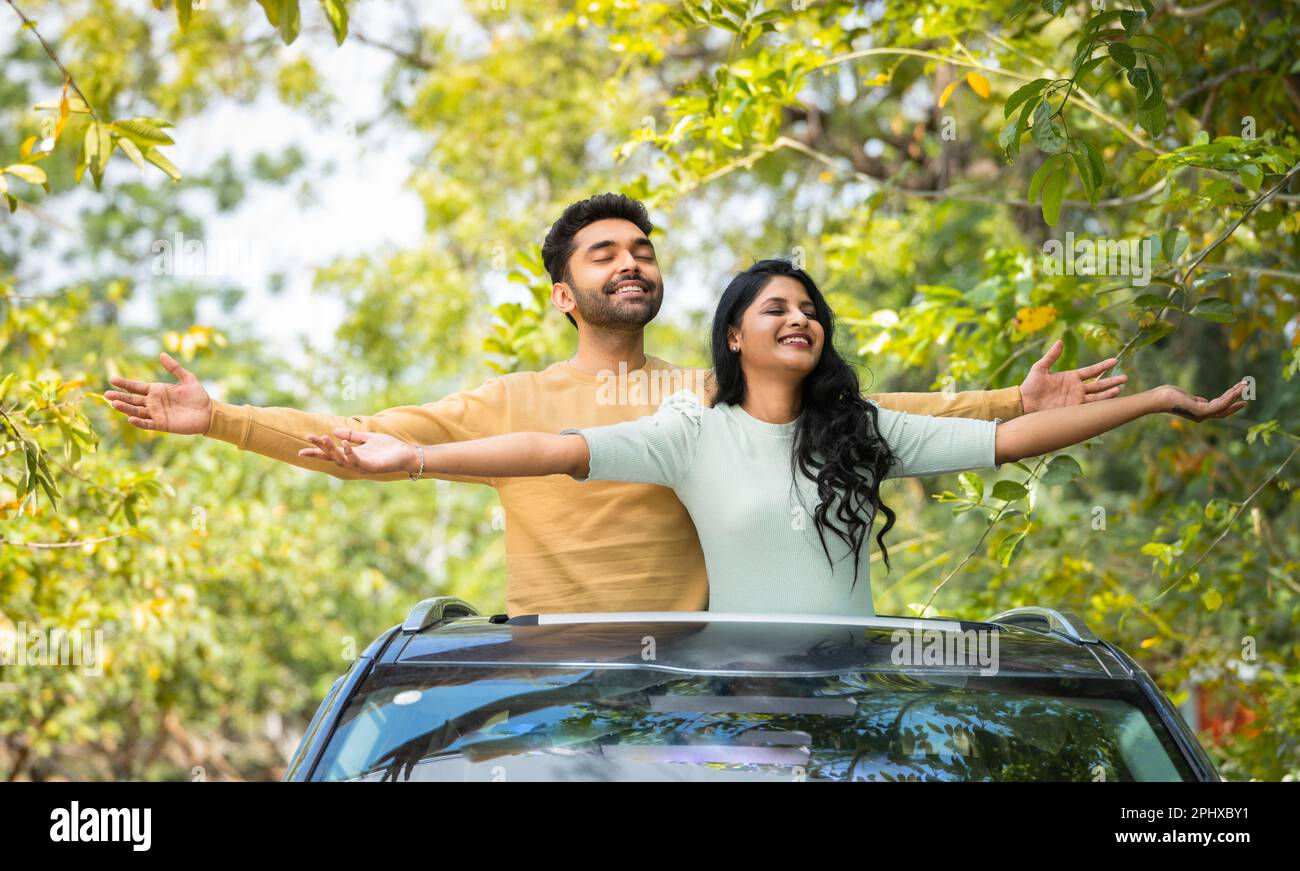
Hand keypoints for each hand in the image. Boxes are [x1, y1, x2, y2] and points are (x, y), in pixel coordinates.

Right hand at [105, 352, 211, 433]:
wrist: (208, 412)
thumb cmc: (198, 396)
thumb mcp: (187, 378)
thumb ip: (174, 368)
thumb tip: (162, 354)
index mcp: (157, 390)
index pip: (136, 387)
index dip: (125, 384)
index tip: (112, 380)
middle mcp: (153, 402)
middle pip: (132, 399)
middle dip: (120, 396)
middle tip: (106, 394)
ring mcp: (156, 414)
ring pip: (136, 411)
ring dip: (125, 408)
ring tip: (114, 404)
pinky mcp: (162, 424)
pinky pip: (147, 424)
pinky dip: (139, 422)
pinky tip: (130, 418)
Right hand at [298, 428, 418, 474]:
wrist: (407, 454)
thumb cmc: (389, 447)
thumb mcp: (369, 438)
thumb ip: (353, 436)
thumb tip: (335, 431)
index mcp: (353, 455)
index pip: (331, 453)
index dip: (317, 449)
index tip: (304, 443)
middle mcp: (355, 462)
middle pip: (332, 457)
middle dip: (320, 448)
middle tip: (309, 438)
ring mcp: (362, 466)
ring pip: (342, 460)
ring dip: (332, 449)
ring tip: (324, 438)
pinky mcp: (372, 467)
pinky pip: (357, 461)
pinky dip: (350, 453)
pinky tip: (344, 445)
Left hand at [1020, 339, 1126, 412]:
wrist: (1025, 403)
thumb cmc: (1031, 385)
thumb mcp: (1040, 368)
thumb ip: (1051, 356)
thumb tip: (1060, 341)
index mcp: (1071, 377)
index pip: (1092, 370)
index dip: (1103, 366)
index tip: (1115, 360)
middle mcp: (1077, 388)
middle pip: (1099, 384)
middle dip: (1112, 380)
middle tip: (1125, 377)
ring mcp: (1076, 399)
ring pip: (1097, 396)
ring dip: (1109, 393)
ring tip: (1120, 389)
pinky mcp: (1074, 409)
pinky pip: (1090, 407)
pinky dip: (1100, 404)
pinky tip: (1110, 402)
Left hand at [1162, 381, 1249, 422]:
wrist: (1158, 399)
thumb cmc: (1167, 395)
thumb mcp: (1186, 397)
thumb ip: (1197, 400)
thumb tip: (1204, 400)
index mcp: (1199, 413)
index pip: (1219, 409)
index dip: (1231, 404)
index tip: (1241, 399)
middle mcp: (1202, 416)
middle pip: (1224, 409)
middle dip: (1236, 399)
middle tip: (1247, 389)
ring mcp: (1202, 415)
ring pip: (1225, 406)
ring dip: (1236, 395)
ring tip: (1245, 385)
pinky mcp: (1202, 412)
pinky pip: (1220, 404)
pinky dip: (1230, 397)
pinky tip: (1237, 389)